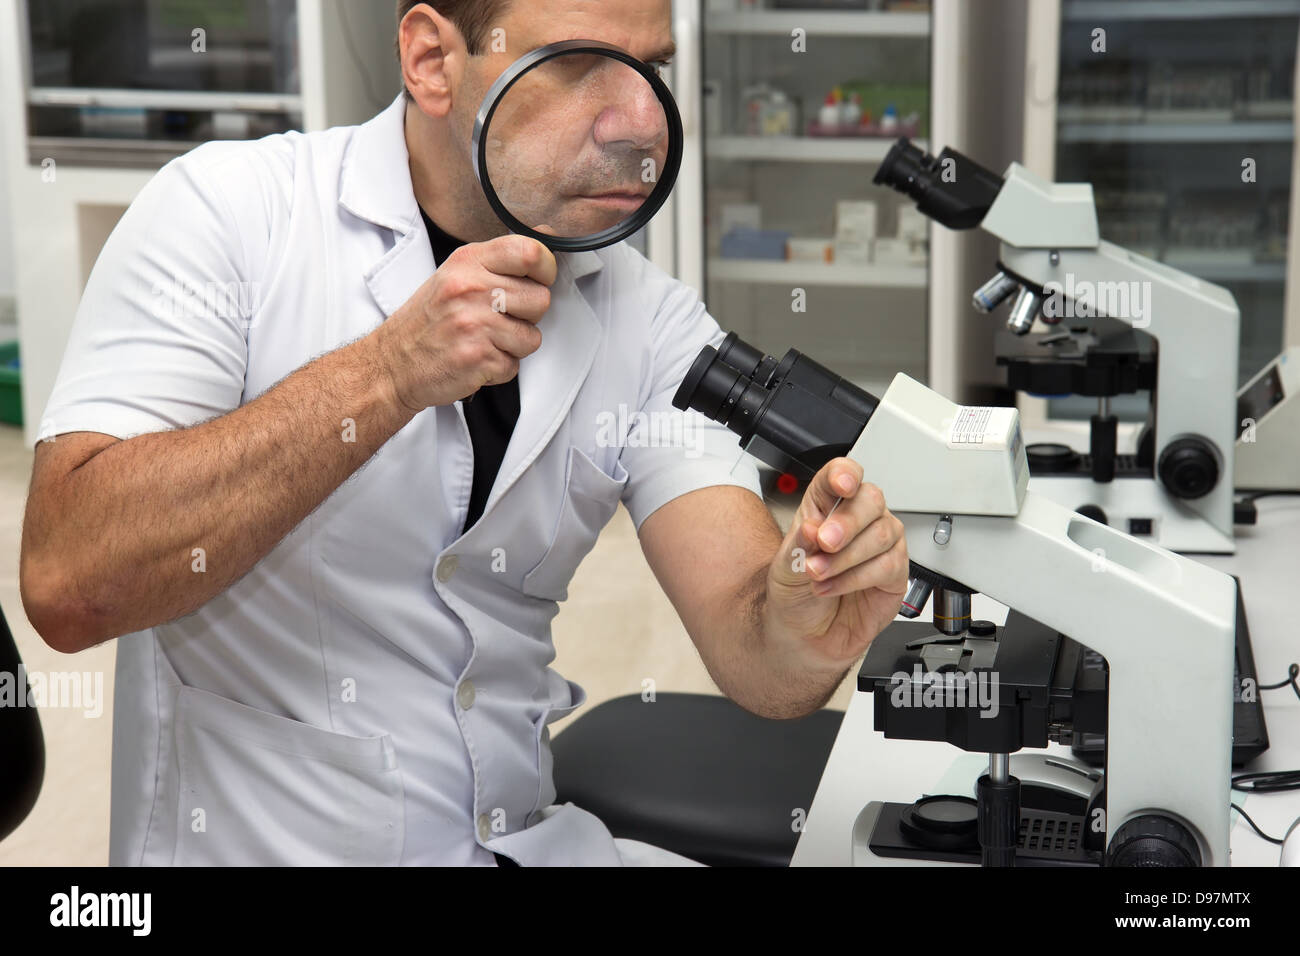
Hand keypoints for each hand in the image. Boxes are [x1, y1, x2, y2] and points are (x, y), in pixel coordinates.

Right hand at [373, 234, 556, 411]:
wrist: (392, 363)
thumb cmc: (427, 320)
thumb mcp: (457, 274)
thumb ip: (501, 259)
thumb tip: (548, 237)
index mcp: (468, 261)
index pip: (531, 252)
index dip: (546, 269)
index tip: (537, 280)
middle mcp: (471, 289)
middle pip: (540, 299)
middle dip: (527, 316)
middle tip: (498, 319)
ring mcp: (474, 324)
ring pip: (532, 337)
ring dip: (513, 346)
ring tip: (485, 340)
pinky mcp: (478, 358)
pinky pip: (514, 366)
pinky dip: (499, 368)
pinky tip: (476, 358)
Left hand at [765, 458, 907, 669]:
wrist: (801, 634)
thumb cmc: (794, 594)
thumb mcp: (784, 567)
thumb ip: (799, 544)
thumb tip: (813, 527)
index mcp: (827, 508)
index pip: (841, 476)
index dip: (845, 474)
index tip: (841, 485)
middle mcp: (857, 522)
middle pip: (870, 499)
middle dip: (847, 521)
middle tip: (824, 543)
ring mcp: (879, 546)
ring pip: (882, 533)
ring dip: (847, 557)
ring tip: (819, 575)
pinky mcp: (894, 574)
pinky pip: (889, 565)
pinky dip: (857, 578)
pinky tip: (834, 587)